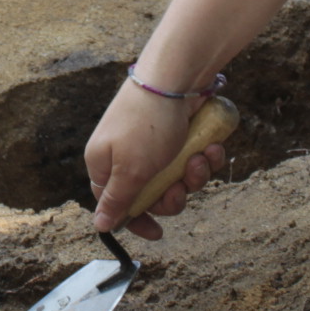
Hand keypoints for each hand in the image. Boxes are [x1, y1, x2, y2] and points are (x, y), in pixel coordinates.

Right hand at [83, 78, 225, 240]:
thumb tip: (99, 226)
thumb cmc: (146, 125)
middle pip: (152, 196)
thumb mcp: (130, 171)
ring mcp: (154, 145)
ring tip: (200, 157)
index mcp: (105, 165)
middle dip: (174, 195)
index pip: (116, 205)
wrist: (175, 78)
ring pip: (177, 179)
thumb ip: (117, 201)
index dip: (137, 220)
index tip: (158, 232)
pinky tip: (210, 146)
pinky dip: (204, 156)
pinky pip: (192, 159)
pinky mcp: (177, 135)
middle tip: (181, 184)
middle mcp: (127, 156)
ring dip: (194, 174)